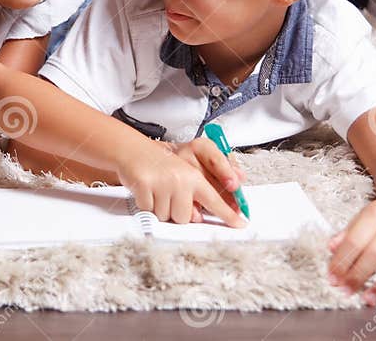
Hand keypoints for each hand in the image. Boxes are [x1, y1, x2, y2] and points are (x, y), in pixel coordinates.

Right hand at [116, 140, 246, 227]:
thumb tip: (210, 208)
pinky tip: (147, 191)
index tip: (241, 224)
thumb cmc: (162, 166)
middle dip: (177, 212)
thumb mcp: (185, 172)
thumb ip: (201, 188)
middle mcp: (182, 178)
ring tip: (158, 192)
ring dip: (161, 209)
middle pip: (186, 217)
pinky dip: (146, 205)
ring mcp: (163, 182)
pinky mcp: (145, 185)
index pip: (214, 199)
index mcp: (194, 176)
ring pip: (167, 217)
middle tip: (170, 196)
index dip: (228, 214)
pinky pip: (149, 211)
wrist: (134, 151)